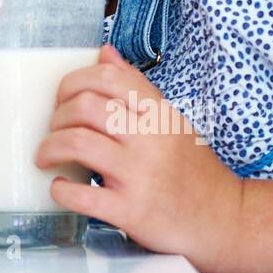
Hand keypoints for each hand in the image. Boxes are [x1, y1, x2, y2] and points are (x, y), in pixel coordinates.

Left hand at [34, 43, 243, 271]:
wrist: (225, 220)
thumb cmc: (192, 170)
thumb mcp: (170, 120)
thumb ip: (136, 86)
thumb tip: (105, 52)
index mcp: (158, 112)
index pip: (108, 76)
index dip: (74, 82)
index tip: (63, 97)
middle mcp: (150, 139)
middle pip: (85, 106)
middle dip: (57, 116)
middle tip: (54, 129)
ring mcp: (140, 175)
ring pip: (78, 143)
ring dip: (50, 148)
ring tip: (47, 156)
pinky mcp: (132, 211)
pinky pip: (82, 195)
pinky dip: (61, 190)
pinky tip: (60, 187)